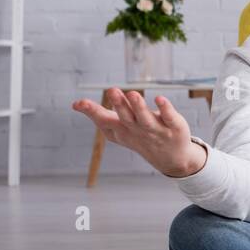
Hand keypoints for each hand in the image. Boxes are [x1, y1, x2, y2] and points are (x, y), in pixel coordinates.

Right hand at [73, 88, 205, 177]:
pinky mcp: (174, 128)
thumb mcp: (119, 130)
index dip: (91, 112)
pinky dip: (165, 109)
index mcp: (122, 130)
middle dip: (119, 105)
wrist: (172, 159)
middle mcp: (137, 130)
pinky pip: (169, 118)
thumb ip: (100, 116)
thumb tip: (76, 104)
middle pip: (126, 118)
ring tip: (133, 94)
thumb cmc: (141, 138)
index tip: (77, 103)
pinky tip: (160, 99)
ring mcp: (156, 130)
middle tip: (112, 91)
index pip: (105, 121)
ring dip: (139, 107)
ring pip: (146, 119)